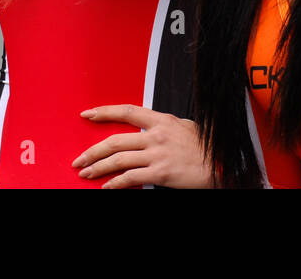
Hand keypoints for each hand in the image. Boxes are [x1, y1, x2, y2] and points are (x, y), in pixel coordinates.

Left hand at [73, 104, 214, 188]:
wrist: (221, 165)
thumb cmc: (207, 147)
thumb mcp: (186, 127)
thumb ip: (166, 126)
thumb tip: (152, 127)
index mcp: (162, 120)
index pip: (127, 112)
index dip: (105, 112)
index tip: (88, 115)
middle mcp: (157, 135)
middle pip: (116, 140)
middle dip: (92, 151)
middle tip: (79, 159)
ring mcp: (158, 154)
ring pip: (118, 159)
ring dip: (98, 167)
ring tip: (86, 173)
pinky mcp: (160, 173)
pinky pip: (130, 178)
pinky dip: (115, 183)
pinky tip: (106, 187)